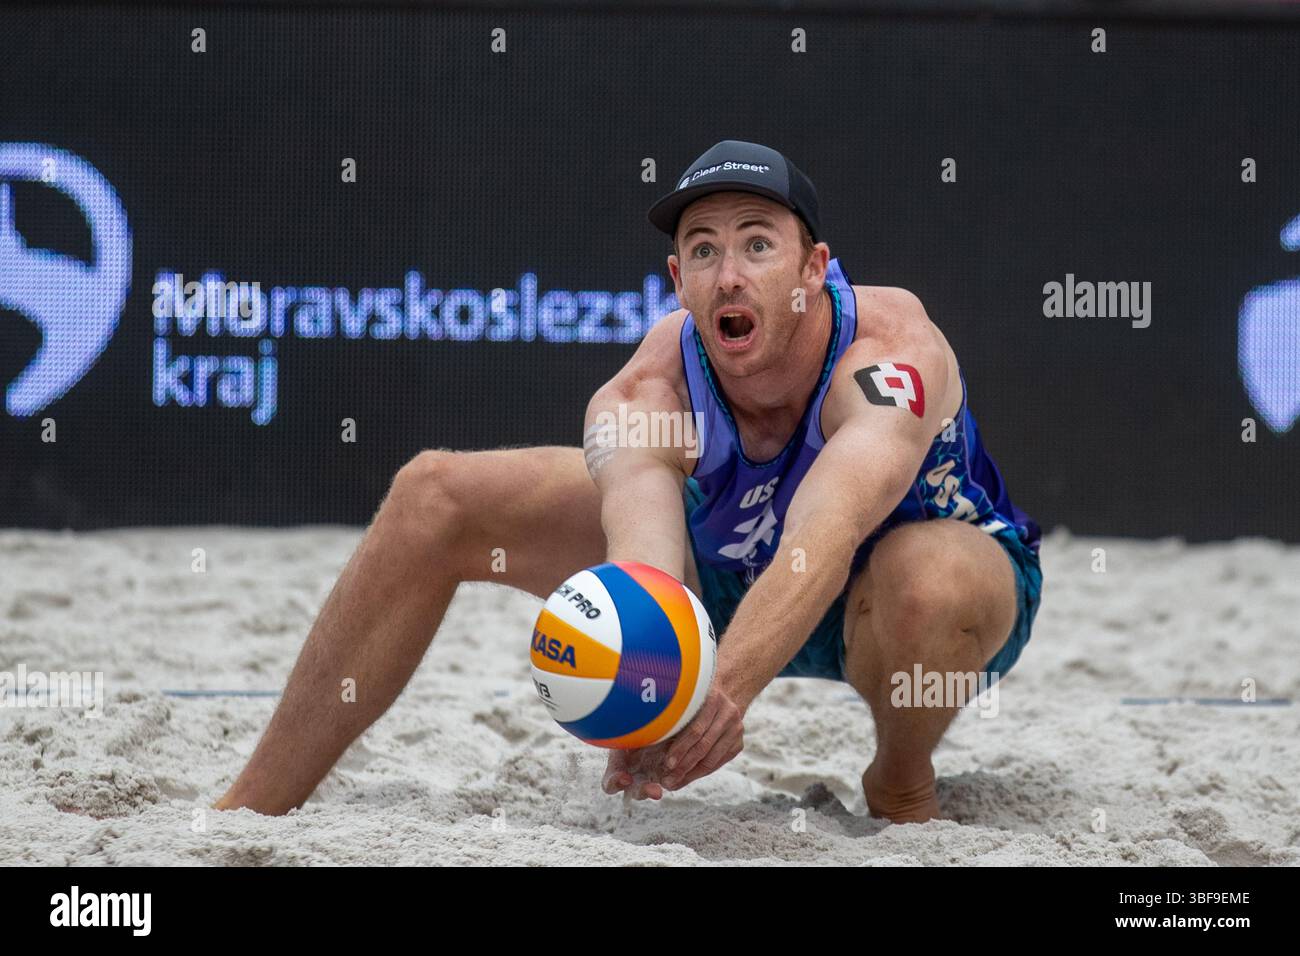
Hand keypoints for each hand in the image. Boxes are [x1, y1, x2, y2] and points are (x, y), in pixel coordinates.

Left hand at [600, 683, 744, 799]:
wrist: (728, 687)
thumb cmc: (694, 694)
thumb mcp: (683, 694)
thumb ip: (668, 710)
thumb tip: (638, 728)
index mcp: (711, 697)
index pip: (695, 729)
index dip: (680, 748)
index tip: (666, 764)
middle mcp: (727, 712)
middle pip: (703, 745)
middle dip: (683, 765)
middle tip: (667, 780)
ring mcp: (736, 727)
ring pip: (712, 757)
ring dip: (691, 772)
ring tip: (674, 782)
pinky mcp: (739, 741)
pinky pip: (719, 761)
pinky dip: (702, 771)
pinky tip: (687, 777)